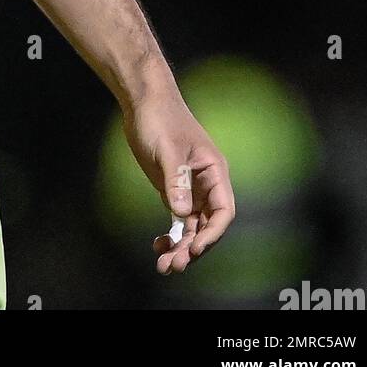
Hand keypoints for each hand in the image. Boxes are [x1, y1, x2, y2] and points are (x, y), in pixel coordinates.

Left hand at [121, 91, 234, 274]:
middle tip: (173, 266)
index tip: (194, 248)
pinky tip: (158, 246)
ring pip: (192, 227)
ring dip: (181, 247)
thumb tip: (182, 215)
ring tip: (163, 265)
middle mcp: (206, 184)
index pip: (223, 211)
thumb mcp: (167, 149)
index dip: (212, 234)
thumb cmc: (159, 118)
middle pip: (207, 225)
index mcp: (214, 172)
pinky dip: (171, 235)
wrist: (143, 101)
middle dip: (193, 248)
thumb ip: (175, 181)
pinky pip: (178, 220)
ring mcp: (190, 189)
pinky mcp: (173, 189)